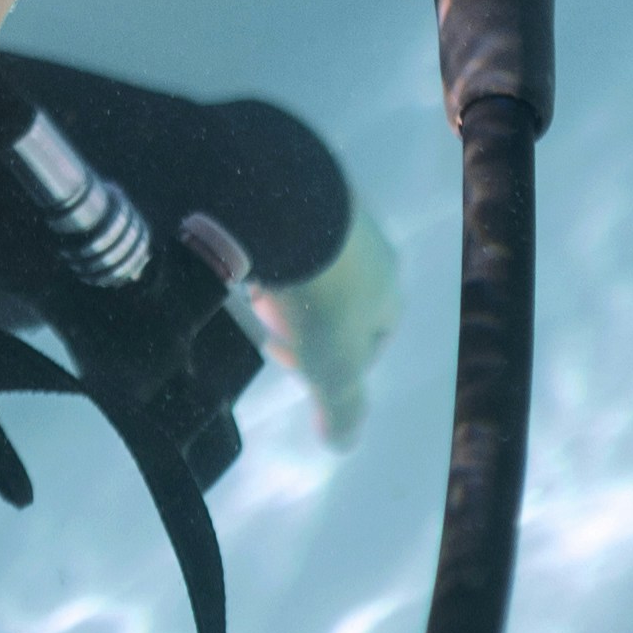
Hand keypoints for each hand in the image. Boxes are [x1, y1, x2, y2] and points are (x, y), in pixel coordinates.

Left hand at [251, 198, 399, 449]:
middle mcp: (368, 247)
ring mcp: (334, 212)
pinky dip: (269, 251)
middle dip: (315, 323)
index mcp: (387, 288)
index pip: (378, 333)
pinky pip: (284, 231)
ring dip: (291, 285)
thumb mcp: (332, 366)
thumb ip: (341, 406)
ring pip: (315, 263)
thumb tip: (343, 445)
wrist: (288, 210)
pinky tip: (245, 260)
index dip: (348, 361)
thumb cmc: (322, 300)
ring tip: (257, 298)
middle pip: (345, 297)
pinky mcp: (296, 187)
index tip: (309, 371)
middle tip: (278, 336)